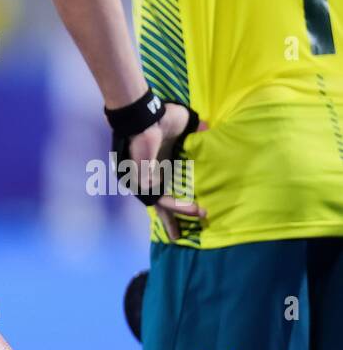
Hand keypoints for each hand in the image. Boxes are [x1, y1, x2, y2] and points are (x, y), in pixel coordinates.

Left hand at [126, 102, 207, 239]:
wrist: (144, 115)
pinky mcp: (141, 180)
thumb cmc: (160, 118)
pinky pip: (159, 197)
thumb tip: (208, 130)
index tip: (191, 209)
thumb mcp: (182, 127)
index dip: (176, 201)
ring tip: (201, 213)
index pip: (166, 189)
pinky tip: (194, 208)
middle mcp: (148, 176)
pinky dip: (176, 204)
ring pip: (160, 203)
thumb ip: (195, 132)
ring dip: (181, 210)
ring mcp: (142, 180)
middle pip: (159, 203)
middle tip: (180, 234)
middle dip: (171, 219)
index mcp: (158, 167)